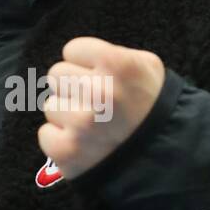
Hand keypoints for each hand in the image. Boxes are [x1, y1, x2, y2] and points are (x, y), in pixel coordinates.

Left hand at [37, 37, 165, 181]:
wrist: (163, 160)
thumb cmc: (152, 108)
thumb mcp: (148, 68)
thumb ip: (112, 54)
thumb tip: (77, 56)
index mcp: (118, 65)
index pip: (72, 50)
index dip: (86, 64)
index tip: (100, 78)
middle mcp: (99, 92)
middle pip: (56, 75)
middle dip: (74, 87)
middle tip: (96, 103)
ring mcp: (81, 124)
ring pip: (51, 105)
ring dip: (68, 114)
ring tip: (93, 126)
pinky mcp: (67, 151)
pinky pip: (45, 134)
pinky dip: (62, 140)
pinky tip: (85, 144)